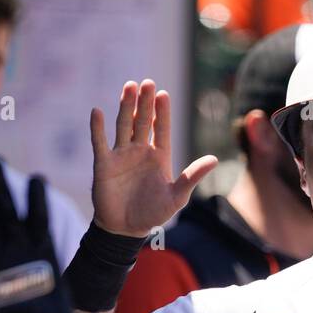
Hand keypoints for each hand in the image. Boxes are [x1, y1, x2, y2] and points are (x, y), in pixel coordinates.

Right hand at [89, 80, 217, 236]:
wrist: (126, 230)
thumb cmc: (153, 213)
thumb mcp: (177, 197)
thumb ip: (192, 176)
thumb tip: (215, 159)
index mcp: (159, 156)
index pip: (161, 128)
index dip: (162, 112)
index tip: (163, 94)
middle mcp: (140, 151)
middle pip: (142, 121)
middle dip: (145, 103)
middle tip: (147, 83)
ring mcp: (121, 155)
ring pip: (123, 125)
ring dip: (126, 107)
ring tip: (129, 87)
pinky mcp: (104, 164)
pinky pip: (100, 142)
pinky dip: (97, 128)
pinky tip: (97, 112)